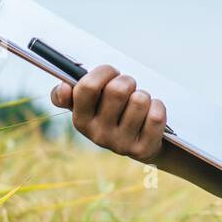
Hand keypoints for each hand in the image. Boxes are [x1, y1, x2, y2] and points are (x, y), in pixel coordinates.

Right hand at [49, 64, 167, 163]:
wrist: (138, 142)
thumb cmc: (111, 113)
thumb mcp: (88, 104)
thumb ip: (69, 93)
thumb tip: (64, 87)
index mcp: (80, 120)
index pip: (88, 87)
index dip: (103, 72)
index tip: (111, 73)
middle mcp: (98, 135)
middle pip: (118, 90)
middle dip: (127, 81)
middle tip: (128, 88)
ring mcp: (120, 144)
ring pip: (140, 100)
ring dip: (143, 95)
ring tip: (138, 103)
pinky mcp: (143, 149)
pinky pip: (156, 115)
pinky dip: (157, 107)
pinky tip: (150, 114)